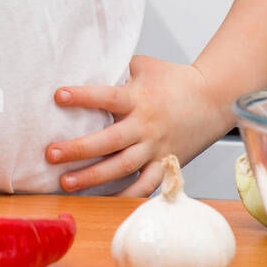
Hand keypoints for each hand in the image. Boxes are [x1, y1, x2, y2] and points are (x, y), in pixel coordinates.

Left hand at [44, 54, 230, 197]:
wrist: (216, 98)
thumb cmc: (177, 79)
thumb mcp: (145, 66)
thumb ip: (117, 70)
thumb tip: (89, 67)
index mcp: (139, 98)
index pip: (106, 96)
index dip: (82, 97)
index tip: (58, 96)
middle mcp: (146, 126)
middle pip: (109, 141)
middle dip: (78, 149)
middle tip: (51, 154)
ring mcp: (156, 148)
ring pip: (122, 167)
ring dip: (93, 177)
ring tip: (66, 183)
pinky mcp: (166, 163)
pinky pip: (145, 186)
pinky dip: (126, 195)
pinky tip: (103, 200)